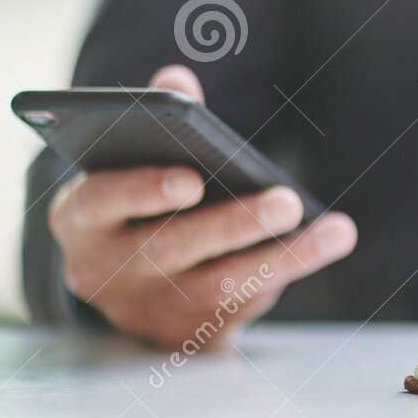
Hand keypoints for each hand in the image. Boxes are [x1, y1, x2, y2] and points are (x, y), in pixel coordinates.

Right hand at [48, 65, 357, 350]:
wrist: (135, 288)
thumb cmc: (140, 207)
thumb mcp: (133, 165)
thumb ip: (158, 121)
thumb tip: (177, 80)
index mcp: (81, 219)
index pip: (101, 202)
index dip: (142, 191)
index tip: (191, 179)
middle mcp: (105, 271)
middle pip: (170, 249)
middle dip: (233, 225)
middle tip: (287, 202)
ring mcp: (147, 310)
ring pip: (219, 287)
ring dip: (282, 257)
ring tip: (336, 230)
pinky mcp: (188, 337)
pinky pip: (241, 309)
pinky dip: (285, 273)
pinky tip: (324, 244)